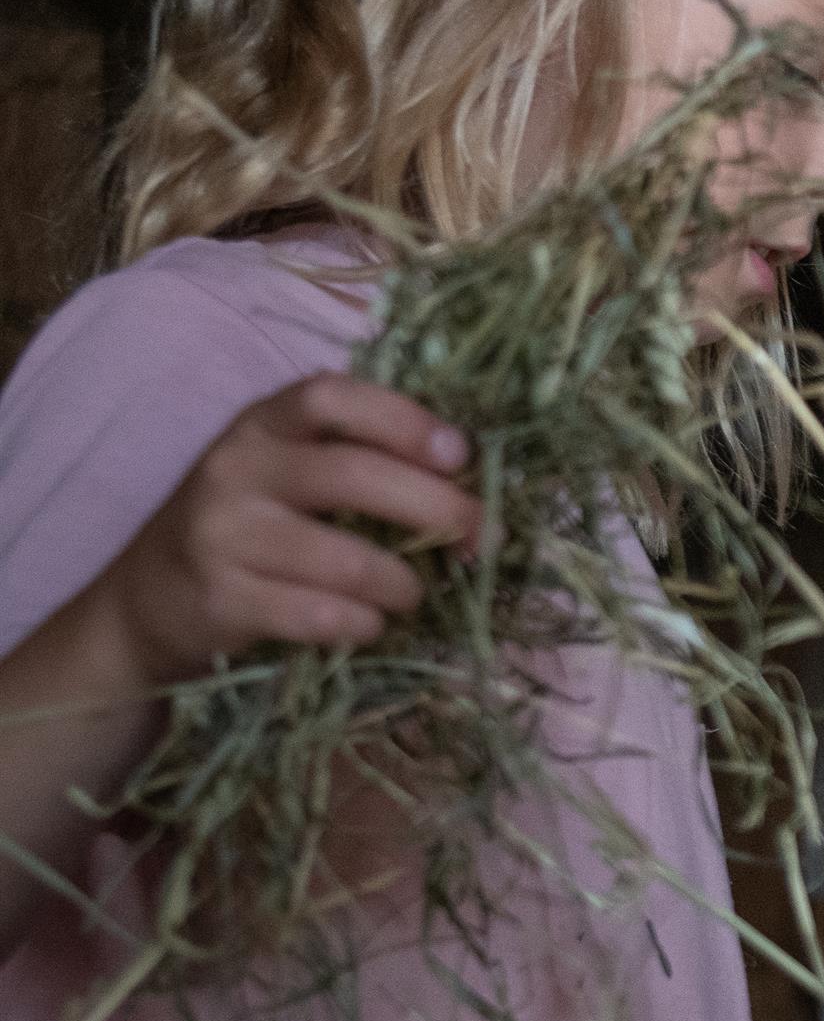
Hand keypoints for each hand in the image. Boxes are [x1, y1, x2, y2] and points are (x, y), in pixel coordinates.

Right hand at [98, 375, 480, 683]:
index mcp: (262, 425)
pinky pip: (319, 614)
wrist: (149, 598)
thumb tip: (471, 477)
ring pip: (346, 559)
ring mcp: (223, 534)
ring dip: (402, 583)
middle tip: (477, 537)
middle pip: (354, 475)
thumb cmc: (250, 527)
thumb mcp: (285, 472)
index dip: (404, 420)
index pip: (331, 397)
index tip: (459, 455)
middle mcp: (237, 469)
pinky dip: (362, 623)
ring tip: (412, 593)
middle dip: (436, 507)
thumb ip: (356, 459)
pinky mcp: (222, 598)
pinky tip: (368, 623)